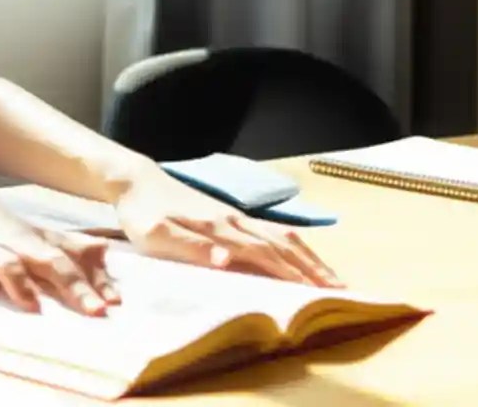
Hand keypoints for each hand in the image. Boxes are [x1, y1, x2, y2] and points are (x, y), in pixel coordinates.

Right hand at [0, 185, 121, 315]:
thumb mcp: (34, 233)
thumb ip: (65, 245)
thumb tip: (104, 252)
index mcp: (45, 239)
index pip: (79, 256)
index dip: (100, 277)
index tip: (118, 300)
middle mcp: (34, 241)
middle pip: (68, 263)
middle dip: (92, 286)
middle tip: (110, 309)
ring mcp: (10, 245)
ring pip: (47, 263)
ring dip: (72, 286)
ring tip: (91, 310)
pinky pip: (7, 268)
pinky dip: (21, 286)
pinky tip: (32, 305)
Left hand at [112, 168, 343, 287]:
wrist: (136, 181)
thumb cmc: (143, 214)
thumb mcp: (156, 236)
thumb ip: (191, 248)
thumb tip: (227, 261)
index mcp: (220, 229)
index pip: (264, 256)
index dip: (292, 276)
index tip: (317, 296)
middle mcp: (235, 220)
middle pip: (282, 245)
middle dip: (312, 270)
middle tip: (341, 292)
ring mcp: (235, 215)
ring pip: (281, 236)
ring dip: (308, 257)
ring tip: (332, 278)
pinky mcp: (231, 215)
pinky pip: (271, 230)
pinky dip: (293, 245)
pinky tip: (300, 256)